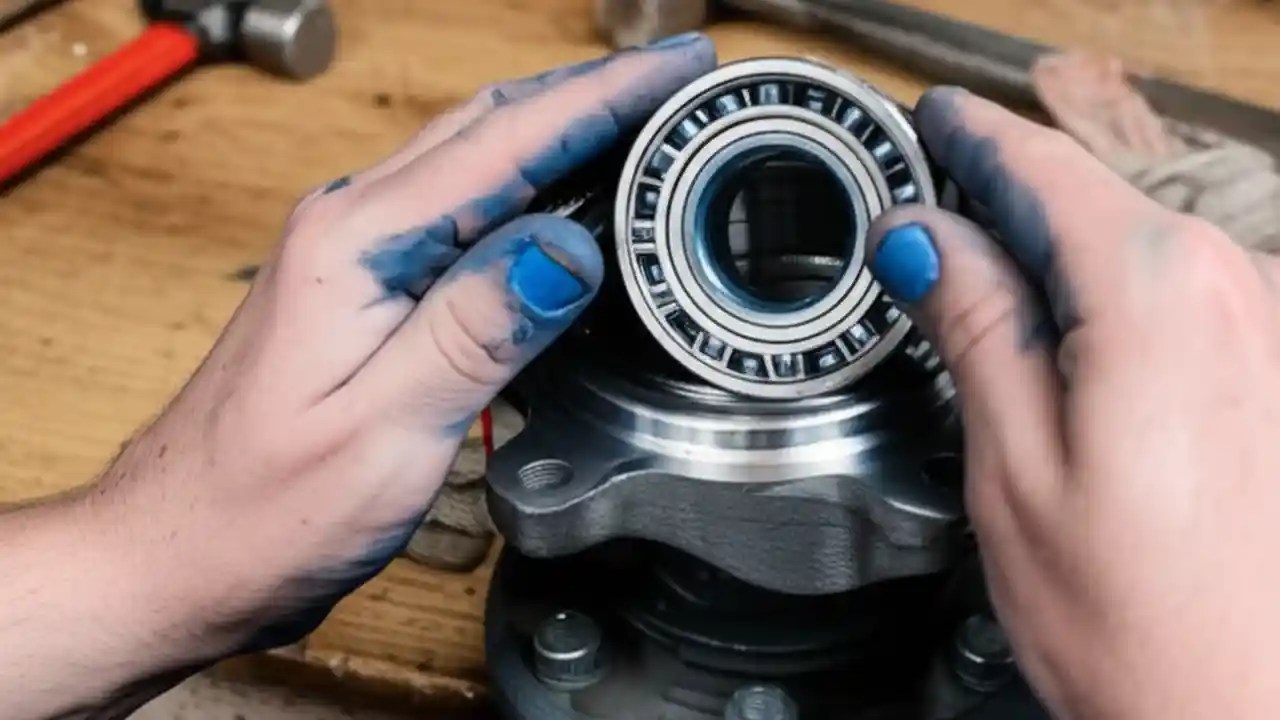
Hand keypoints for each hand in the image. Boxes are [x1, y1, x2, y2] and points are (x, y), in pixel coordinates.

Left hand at [0, 33, 714, 719]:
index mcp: (356, 243)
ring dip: (557, 129)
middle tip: (672, 80)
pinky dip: (522, 189)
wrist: (178, 552)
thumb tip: (569, 246)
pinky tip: (557, 203)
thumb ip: (476, 329)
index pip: (505, 142)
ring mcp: (352, 257)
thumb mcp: (383, 429)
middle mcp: (350, 229)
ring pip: (472, 163)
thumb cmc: (261, 509)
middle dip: (590, 93)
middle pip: (489, 128)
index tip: (674, 70)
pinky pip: (457, 214)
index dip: (602, 98)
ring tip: (636, 119)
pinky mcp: (361, 293)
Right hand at [866, 87, 1279, 718]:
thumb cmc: (1141, 619)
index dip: (970, 140)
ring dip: (1049, 246)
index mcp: (1157, 295)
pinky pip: (1170, 290)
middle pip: (1087, 199)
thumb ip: (973, 326)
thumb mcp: (1015, 464)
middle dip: (1000, 194)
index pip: (1040, 171)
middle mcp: (1233, 288)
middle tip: (926, 206)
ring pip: (1127, 243)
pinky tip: (1055, 327)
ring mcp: (1265, 327)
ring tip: (973, 267)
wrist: (1256, 710)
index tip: (929, 122)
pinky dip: (1099, 290)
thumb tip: (924, 238)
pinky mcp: (1272, 368)